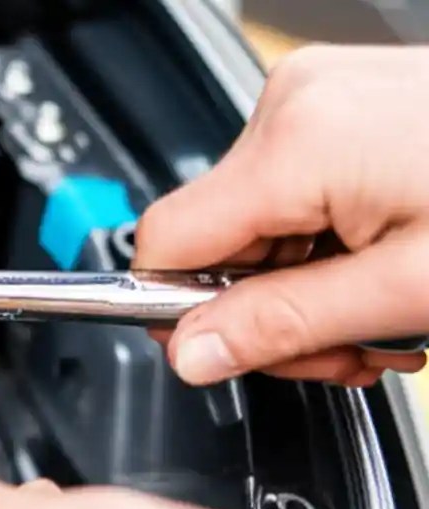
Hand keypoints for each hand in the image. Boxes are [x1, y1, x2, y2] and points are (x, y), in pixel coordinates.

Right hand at [134, 45, 428, 385]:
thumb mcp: (407, 292)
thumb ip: (283, 326)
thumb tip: (193, 352)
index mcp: (297, 144)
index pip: (165, 242)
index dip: (183, 311)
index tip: (227, 351)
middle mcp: (295, 104)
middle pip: (216, 239)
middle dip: (269, 308)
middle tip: (344, 346)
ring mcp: (319, 97)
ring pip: (257, 223)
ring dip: (305, 284)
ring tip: (381, 309)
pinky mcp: (342, 105)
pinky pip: (294, 191)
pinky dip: (327, 243)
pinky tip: (382, 267)